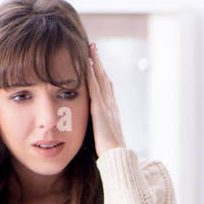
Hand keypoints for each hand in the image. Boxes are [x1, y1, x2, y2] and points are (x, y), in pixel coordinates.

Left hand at [86, 42, 125, 157]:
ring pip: (101, 78)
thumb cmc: (111, 152)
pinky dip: (91, 74)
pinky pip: (94, 87)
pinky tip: (86, 64)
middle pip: (105, 78)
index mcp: (112, 111)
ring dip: (95, 62)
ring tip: (90, 48)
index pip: (107, 87)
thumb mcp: (106, 136)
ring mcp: (107, 105)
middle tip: (94, 47)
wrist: (117, 157)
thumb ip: (101, 127)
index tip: (96, 62)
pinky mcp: (100, 109)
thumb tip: (98, 127)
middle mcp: (111, 104)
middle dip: (99, 62)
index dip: (101, 74)